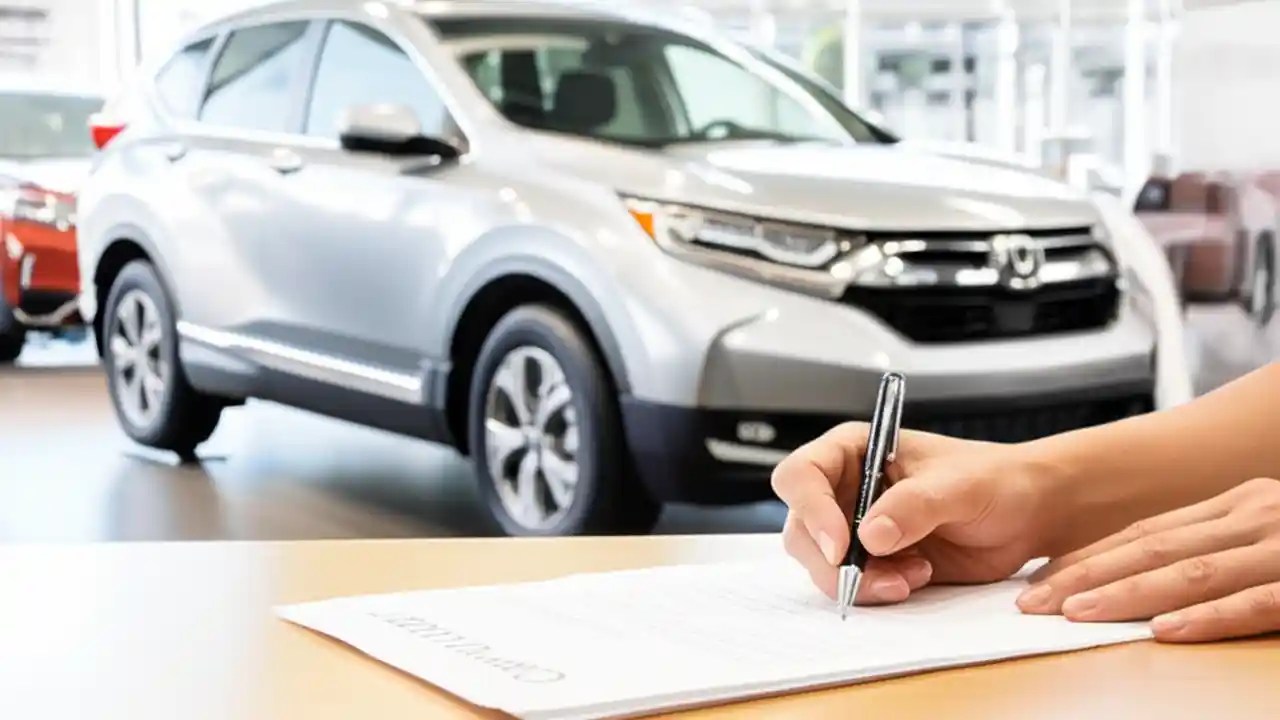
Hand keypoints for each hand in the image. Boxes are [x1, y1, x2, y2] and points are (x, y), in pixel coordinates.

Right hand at [772, 423, 1054, 604]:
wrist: (1025, 514)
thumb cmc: (994, 479)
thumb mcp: (959, 485)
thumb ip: (914, 506)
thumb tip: (869, 536)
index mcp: (854, 451)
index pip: (802, 475)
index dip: (811, 510)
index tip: (841, 544)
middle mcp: (845, 489)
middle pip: (802, 529)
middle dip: (832, 562)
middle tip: (872, 578)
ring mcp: (856, 528)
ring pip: (822, 564)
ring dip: (859, 581)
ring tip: (911, 577)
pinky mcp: (874, 562)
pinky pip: (853, 585)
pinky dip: (877, 591)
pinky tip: (918, 577)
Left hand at [1018, 477, 1279, 642]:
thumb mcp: (1266, 530)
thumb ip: (1214, 543)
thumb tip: (1145, 571)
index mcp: (1235, 505)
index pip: (1144, 533)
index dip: (1088, 558)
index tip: (1041, 582)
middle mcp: (1251, 519)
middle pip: (1152, 549)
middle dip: (1086, 576)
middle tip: (1034, 603)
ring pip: (1190, 573)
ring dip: (1127, 595)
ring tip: (1076, 613)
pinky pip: (1253, 604)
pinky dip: (1207, 617)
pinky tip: (1165, 630)